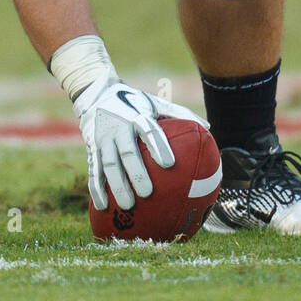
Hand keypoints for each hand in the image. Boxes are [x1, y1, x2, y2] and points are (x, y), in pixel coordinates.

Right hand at [74, 78, 208, 211]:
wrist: (96, 94)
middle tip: (148, 193)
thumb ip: (179, 114)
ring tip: (128, 206)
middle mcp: (118, 126)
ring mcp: (103, 138)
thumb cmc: (134, 103)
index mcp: (137, 115)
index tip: (169, 164)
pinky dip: (97, 188)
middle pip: (127, 151)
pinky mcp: (92, 148)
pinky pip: (94, 170)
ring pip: (109, 164)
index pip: (148, 130)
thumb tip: (207, 128)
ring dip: (117, 185)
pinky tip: (104, 206)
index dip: (158, 146)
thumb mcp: (154, 103)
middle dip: (136, 172)